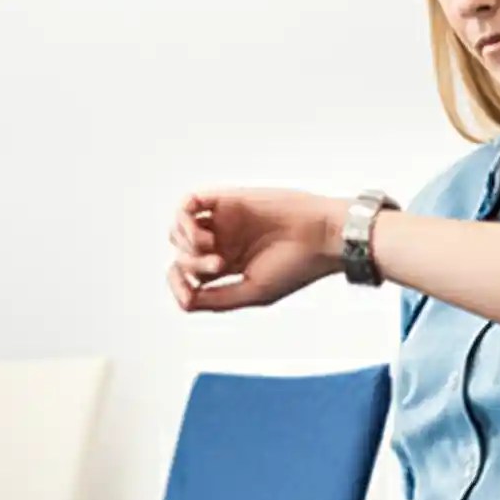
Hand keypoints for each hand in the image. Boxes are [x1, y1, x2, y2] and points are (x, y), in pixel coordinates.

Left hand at [166, 188, 347, 311]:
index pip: (187, 277)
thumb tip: (185, 300)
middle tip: (220, 264)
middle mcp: (223, 243)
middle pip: (181, 255)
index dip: (179, 286)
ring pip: (178, 230)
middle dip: (191, 264)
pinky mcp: (227, 199)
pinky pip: (189, 202)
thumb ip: (218, 300)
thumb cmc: (296, 266)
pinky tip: (204, 231)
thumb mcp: (254, 293)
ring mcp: (223, 221)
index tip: (191, 292)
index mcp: (230, 267)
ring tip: (212, 246)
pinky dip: (185, 217)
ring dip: (187, 242)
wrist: (320, 234)